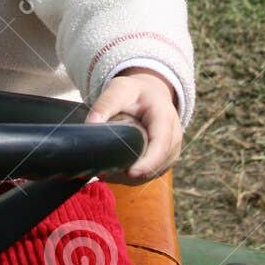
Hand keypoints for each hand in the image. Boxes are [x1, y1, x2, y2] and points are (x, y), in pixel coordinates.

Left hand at [85, 67, 182, 182]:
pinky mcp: (166, 159)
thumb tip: (90, 125)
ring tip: (110, 168)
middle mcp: (174, 135)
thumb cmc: (134, 93)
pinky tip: (118, 169)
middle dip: (134, 170)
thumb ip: (105, 105)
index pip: (161, 142)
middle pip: (158, 161)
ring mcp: (172, 149)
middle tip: (107, 172)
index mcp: (164, 116)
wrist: (151, 95)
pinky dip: (135, 174)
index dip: (148, 161)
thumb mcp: (118, 90)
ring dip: (133, 174)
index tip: (131, 172)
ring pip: (154, 171)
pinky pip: (152, 173)